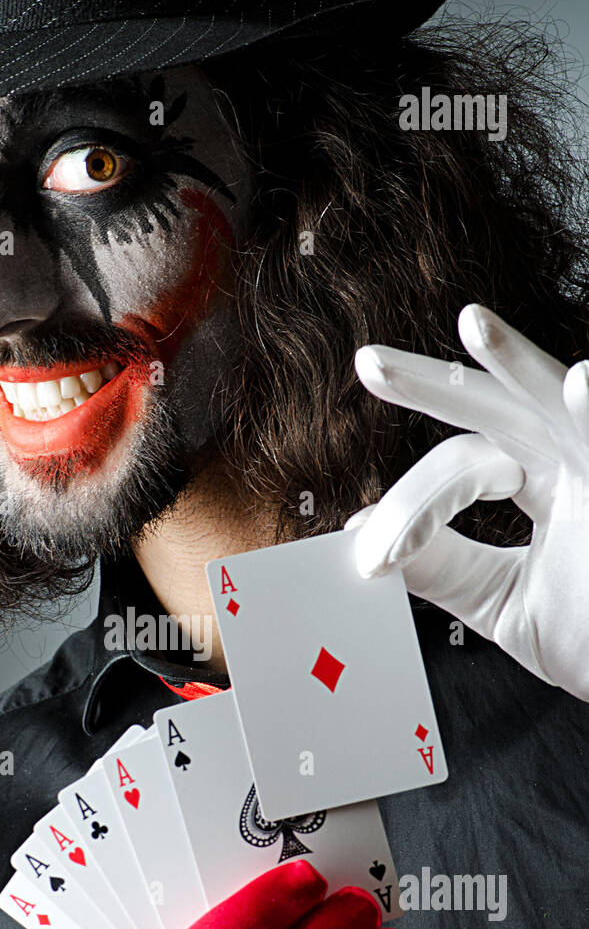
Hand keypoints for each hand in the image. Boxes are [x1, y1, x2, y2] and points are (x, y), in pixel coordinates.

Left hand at [349, 303, 588, 700]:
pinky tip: (583, 381)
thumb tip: (361, 534)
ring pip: (554, 404)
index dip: (414, 504)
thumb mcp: (500, 602)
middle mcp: (572, 463)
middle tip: (368, 365)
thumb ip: (442, 567)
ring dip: (516, 363)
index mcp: (542, 481)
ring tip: (472, 326)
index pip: (463, 462)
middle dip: (434, 384)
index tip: (373, 557)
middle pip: (495, 407)